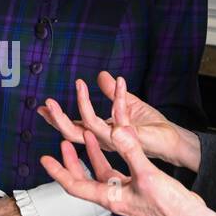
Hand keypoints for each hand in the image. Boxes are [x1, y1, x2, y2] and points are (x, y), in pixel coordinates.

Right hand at [38, 71, 200, 170]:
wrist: (172, 140)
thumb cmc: (152, 127)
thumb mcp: (128, 104)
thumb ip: (112, 92)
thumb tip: (101, 75)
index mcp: (101, 133)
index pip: (74, 127)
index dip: (57, 119)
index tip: (43, 107)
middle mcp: (105, 139)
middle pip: (73, 132)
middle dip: (58, 118)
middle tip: (47, 103)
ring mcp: (116, 140)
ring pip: (90, 125)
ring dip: (83, 103)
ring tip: (78, 84)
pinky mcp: (130, 139)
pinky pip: (119, 117)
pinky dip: (119, 97)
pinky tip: (120, 82)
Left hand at [39, 124, 215, 215]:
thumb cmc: (170, 206)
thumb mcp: (148, 175)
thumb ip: (131, 151)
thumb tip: (116, 130)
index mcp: (110, 197)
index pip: (75, 185)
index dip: (58, 171)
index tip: (44, 159)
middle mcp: (114, 197)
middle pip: (84, 179)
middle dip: (72, 161)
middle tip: (62, 144)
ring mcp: (125, 194)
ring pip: (101, 172)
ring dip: (92, 155)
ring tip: (87, 136)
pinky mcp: (138, 190)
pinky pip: (118, 171)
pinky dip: (112, 157)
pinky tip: (114, 145)